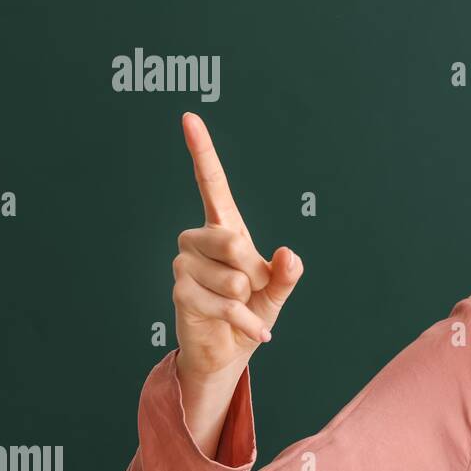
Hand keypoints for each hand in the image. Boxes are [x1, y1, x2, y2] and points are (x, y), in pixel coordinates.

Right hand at [171, 112, 303, 380]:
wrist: (229, 352)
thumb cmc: (253, 311)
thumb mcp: (279, 290)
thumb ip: (288, 273)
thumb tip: (290, 254)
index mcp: (225, 229)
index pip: (212, 184)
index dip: (202, 152)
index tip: (189, 118)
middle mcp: (198, 240)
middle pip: (229, 239)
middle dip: (252, 269)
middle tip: (254, 287)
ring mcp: (185, 266)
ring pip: (230, 277)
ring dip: (249, 300)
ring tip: (245, 309)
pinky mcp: (181, 294)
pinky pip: (225, 304)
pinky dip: (246, 321)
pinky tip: (255, 331)